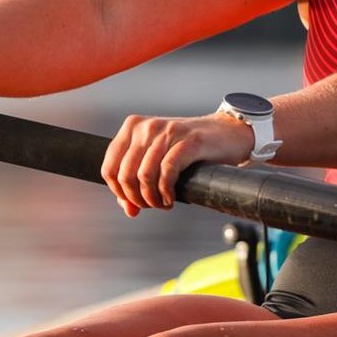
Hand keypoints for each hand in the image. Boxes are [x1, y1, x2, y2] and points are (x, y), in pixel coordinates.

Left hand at [102, 112, 255, 216]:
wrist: (228, 133)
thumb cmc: (190, 148)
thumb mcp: (158, 159)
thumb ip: (138, 181)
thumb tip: (129, 209)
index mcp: (133, 127)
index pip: (109, 167)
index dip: (119, 192)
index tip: (133, 203)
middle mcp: (146, 127)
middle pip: (125, 174)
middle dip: (136, 198)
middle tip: (151, 206)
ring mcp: (167, 132)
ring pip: (144, 175)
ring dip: (152, 198)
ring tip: (162, 204)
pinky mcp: (188, 141)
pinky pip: (167, 172)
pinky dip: (165, 192)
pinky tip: (171, 198)